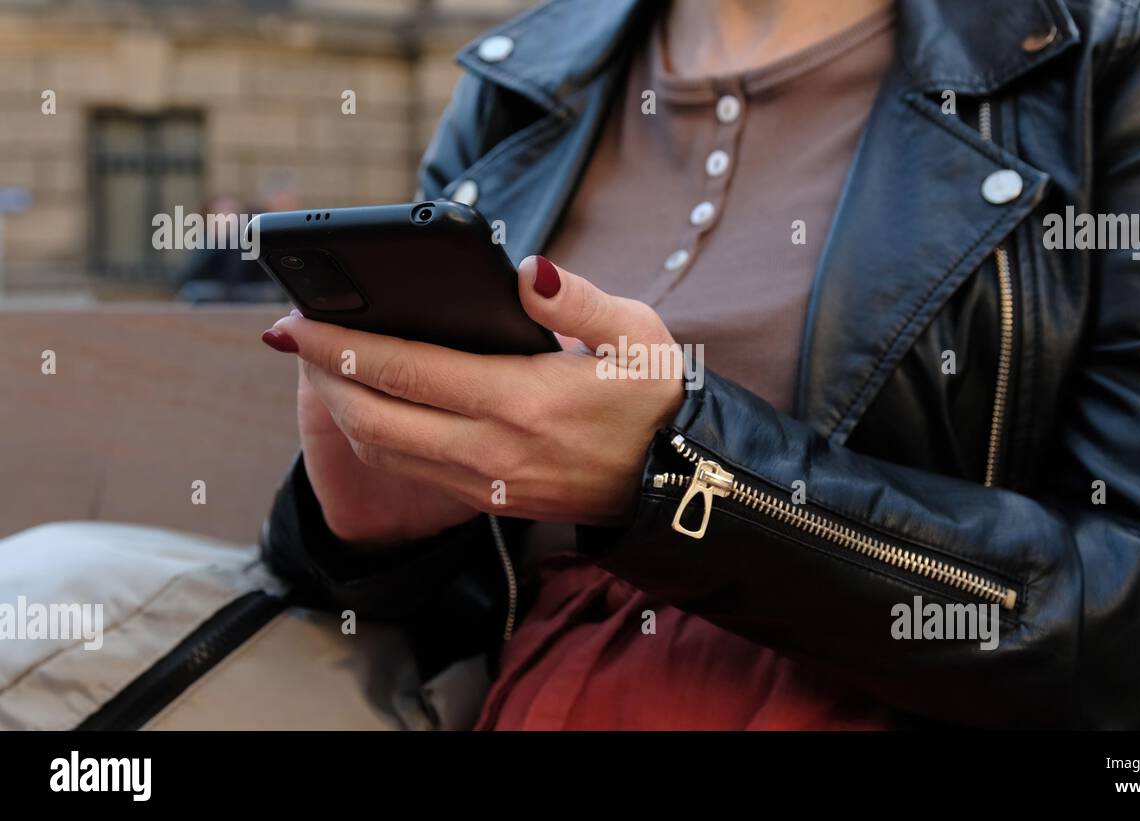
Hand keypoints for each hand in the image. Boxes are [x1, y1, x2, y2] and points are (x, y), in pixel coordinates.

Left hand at [263, 257, 685, 528]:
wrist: (670, 486)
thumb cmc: (652, 402)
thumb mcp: (638, 338)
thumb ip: (580, 301)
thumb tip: (526, 272)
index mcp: (520, 401)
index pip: (405, 368)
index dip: (340, 344)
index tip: (298, 319)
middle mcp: (491, 450)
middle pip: (373, 417)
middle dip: (322, 377)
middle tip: (292, 338)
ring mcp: (484, 483)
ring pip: (382, 450)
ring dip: (340, 409)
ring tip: (319, 368)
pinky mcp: (486, 502)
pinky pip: (408, 469)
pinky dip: (373, 435)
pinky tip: (366, 403)